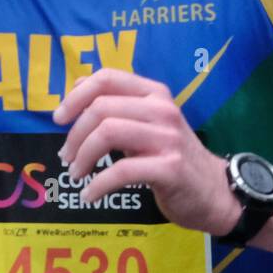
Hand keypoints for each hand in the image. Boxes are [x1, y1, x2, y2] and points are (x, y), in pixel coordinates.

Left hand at [53, 69, 241, 236]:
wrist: (214, 192)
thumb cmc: (173, 157)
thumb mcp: (148, 124)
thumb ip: (119, 105)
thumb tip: (78, 86)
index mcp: (154, 93)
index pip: (107, 78)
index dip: (76, 96)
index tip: (58, 118)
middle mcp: (162, 109)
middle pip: (101, 108)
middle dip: (74, 134)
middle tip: (66, 157)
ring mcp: (168, 138)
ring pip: (107, 133)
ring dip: (82, 157)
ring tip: (76, 174)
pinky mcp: (170, 168)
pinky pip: (121, 171)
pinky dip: (97, 185)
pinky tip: (90, 195)